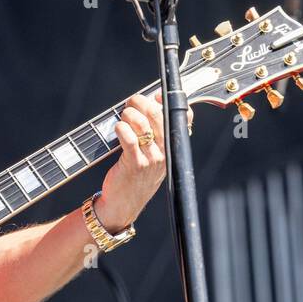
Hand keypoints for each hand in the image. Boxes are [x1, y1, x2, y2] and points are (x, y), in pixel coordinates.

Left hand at [95, 93, 167, 232]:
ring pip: (143, 125)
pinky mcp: (135, 164)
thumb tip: (147, 102)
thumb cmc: (135, 176)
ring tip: (123, 116)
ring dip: (130, 114)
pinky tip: (118, 128)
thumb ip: (153, 133)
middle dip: (142, 102)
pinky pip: (129, 139)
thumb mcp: (152, 156)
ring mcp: (152, 159)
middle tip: (131, 102)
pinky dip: (121, 128)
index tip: (157, 96)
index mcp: (173, 148)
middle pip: (159, 116)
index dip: (172, 103)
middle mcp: (166, 153)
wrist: (123, 204)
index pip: (185, 120)